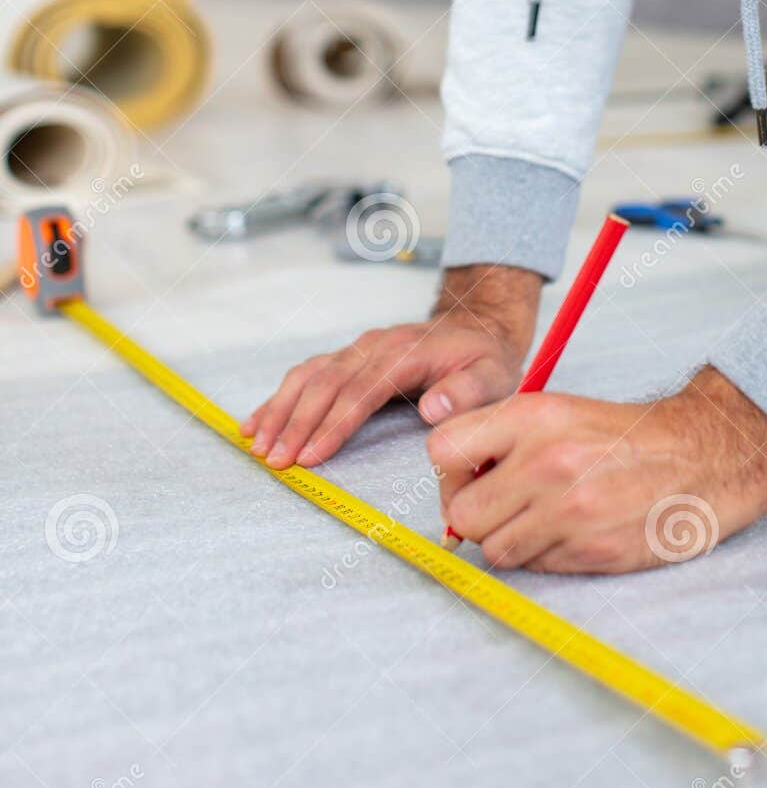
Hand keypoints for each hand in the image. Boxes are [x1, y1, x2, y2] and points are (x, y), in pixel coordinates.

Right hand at [241, 264, 540, 469]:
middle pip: (326, 384)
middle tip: (276, 461)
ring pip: (308, 377)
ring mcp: (357, 350)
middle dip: (296, 424)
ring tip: (257, 446)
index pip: (363, 391)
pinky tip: (255, 423)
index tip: (311, 455)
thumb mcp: (491, 375)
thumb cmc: (482, 359)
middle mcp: (374, 347)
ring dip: (280, 411)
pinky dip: (279, 398)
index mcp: (406, 354)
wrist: (475, 326)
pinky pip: (306, 374)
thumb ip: (465, 393)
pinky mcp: (347, 357)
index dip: (334, 424)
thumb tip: (432, 409)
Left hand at [428, 365, 766, 572]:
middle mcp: (545, 463)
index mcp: (532, 417)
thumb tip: (452, 486)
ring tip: (545, 519)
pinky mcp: (591, 550)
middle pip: (463, 514)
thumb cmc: (624, 437)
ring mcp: (569, 511)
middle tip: (504, 507)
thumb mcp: (558, 413)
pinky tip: (573, 532)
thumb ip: (501, 440)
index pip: (442, 451)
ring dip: (512, 541)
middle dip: (477, 516)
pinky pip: (536, 568)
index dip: (450, 473)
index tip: (470, 478)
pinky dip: (545, 557)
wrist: (700, 457)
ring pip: (496, 550)